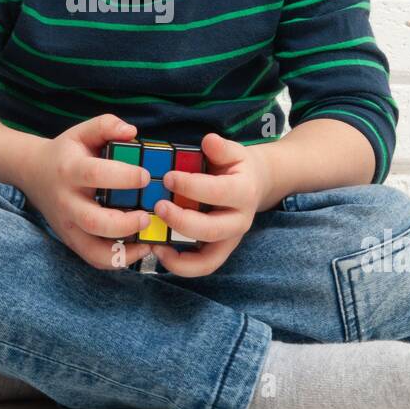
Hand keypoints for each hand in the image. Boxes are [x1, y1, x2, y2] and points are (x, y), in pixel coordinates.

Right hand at [21, 113, 152, 270]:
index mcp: (70, 169)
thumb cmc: (66, 152)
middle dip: (125, 222)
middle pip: (93, 221)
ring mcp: (67, 225)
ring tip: (148, 240)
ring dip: (124, 250)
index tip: (146, 176)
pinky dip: (118, 260)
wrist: (32, 172)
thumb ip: (107, 125)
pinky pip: (94, 259)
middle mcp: (67, 201)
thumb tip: (132, 132)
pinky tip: (139, 248)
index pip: (94, 174)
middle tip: (148, 215)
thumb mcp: (82, 132)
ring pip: (93, 250)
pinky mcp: (71, 241)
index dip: (123, 176)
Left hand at [147, 132, 259, 278]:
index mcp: (244, 192)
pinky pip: (202, 267)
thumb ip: (221, 148)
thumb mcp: (234, 152)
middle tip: (157, 207)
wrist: (256, 185)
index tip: (167, 177)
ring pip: (207, 259)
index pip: (217, 192)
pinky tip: (160, 250)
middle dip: (181, 221)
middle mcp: (240, 221)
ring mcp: (230, 240)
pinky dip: (181, 266)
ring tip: (153, 241)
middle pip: (211, 230)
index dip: (191, 186)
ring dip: (178, 255)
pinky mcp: (220, 251)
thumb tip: (209, 141)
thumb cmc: (237, 167)